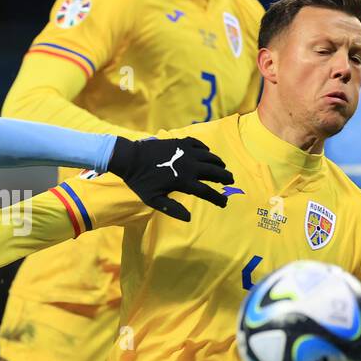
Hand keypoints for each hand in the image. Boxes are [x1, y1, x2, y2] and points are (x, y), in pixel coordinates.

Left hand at [106, 136, 234, 220]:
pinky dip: (205, 149)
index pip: (207, 192)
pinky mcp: (180, 142)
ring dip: (218, 162)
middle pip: (214, 171)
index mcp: (183, 181)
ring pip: (209, 156)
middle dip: (224, 176)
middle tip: (231, 180)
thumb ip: (171, 209)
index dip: (217, 198)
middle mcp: (189, 165)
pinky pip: (198, 144)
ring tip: (222, 167)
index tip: (224, 203)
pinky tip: (206, 152)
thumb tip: (188, 218)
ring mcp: (185, 152)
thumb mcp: (153, 199)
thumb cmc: (141, 181)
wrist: (130, 158)